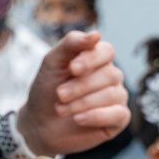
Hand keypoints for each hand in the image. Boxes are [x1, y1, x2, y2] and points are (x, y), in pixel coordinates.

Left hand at [18, 31, 129, 155]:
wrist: (40, 124)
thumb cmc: (46, 90)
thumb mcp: (52, 63)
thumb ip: (71, 44)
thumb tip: (97, 34)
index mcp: (97, 60)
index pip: (107, 51)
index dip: (91, 59)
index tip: (72, 69)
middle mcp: (111, 77)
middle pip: (109, 75)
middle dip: (81, 86)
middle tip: (59, 95)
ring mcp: (117, 97)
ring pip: (112, 95)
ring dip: (82, 103)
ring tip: (61, 110)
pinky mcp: (119, 119)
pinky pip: (118, 114)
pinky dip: (96, 116)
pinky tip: (78, 119)